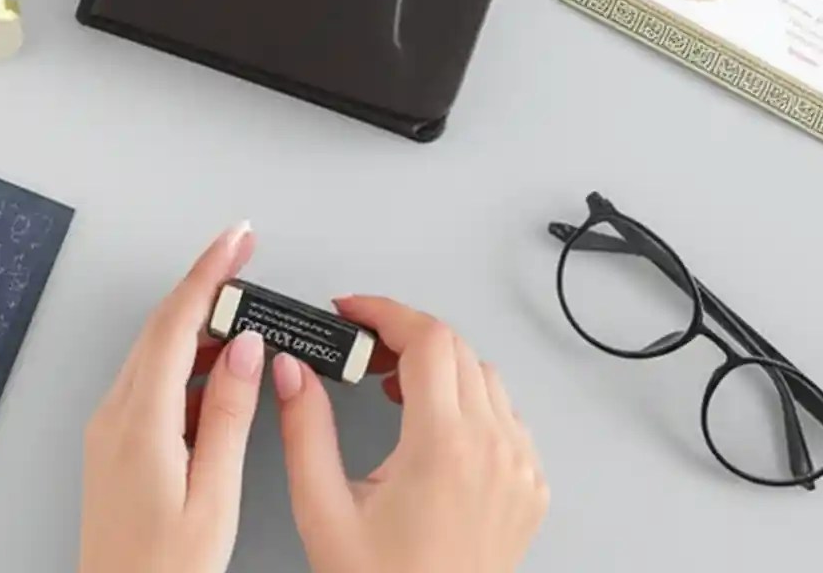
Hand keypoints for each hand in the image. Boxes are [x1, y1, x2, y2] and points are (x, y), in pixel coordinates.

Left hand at [79, 222, 263, 572]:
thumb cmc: (166, 569)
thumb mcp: (215, 496)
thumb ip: (229, 416)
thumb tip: (244, 348)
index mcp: (141, 425)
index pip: (176, 324)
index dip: (208, 273)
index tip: (237, 238)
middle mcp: (115, 417)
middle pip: (161, 328)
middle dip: (205, 286)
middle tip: (246, 260)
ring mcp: (110, 429)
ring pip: (155, 352)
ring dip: (198, 327)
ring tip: (246, 319)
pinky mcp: (115, 443)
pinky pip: (151, 382)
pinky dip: (187, 364)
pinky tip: (219, 373)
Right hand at [273, 296, 548, 572]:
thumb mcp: (323, 509)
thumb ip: (305, 429)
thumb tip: (291, 372)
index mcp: (443, 446)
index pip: (426, 340)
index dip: (384, 312)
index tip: (352, 312)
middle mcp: (493, 448)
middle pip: (458, 349)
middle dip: (407, 335)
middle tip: (364, 349)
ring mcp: (520, 467)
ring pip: (486, 378)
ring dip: (441, 367)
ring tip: (394, 388)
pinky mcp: (531, 487)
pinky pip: (508, 417)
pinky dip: (471, 402)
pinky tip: (435, 425)